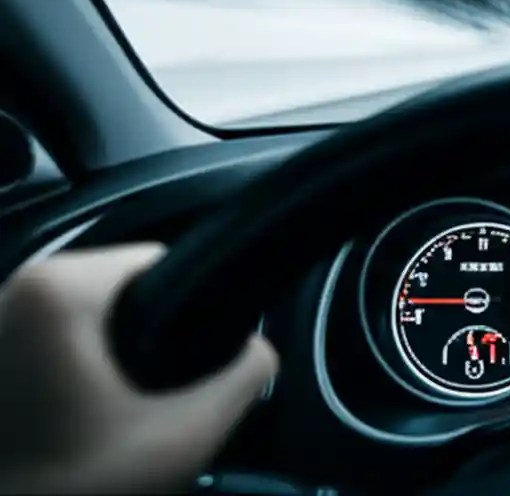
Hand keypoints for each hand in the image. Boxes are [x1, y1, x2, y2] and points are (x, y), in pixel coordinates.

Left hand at [0, 244, 276, 493]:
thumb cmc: (71, 482)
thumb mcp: (183, 437)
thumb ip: (244, 377)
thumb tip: (259, 352)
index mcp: (56, 287)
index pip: (161, 263)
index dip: (190, 314)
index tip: (178, 376)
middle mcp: (14, 287)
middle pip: (123, 292)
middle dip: (145, 343)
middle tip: (143, 409)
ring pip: (88, 320)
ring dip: (109, 362)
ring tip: (109, 419)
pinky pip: (52, 342)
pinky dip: (73, 375)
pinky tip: (74, 421)